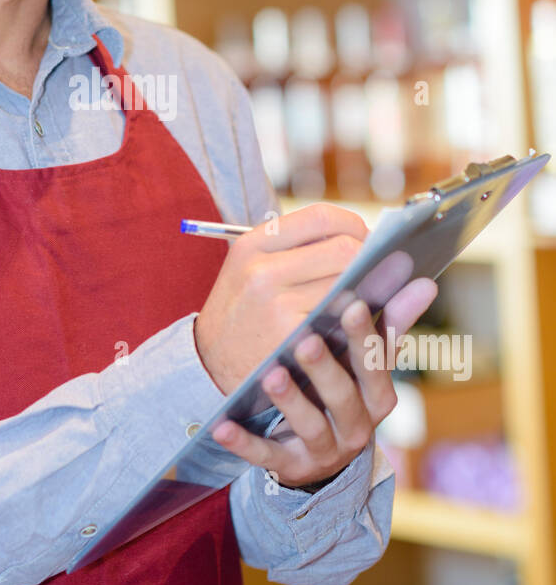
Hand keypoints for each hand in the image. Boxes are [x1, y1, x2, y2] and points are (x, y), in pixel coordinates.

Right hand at [194, 203, 370, 398]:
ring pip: (349, 285)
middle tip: (377, 272)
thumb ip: (305, 249)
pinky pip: (342, 319)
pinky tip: (355, 323)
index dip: (354, 226)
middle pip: (344, 249)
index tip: (366, 241)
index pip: (321, 217)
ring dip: (368, 290)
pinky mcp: (291, 338)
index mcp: (253, 244)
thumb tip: (373, 236)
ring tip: (368, 295)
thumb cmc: (243, 314)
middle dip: (369, 259)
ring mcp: (275, 305)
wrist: (207, 367)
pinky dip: (356, 320)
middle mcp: (261, 270)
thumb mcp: (255, 270)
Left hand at [209, 275, 437, 487]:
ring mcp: (324, 448)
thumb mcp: (367, 362)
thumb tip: (425, 282)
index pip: (375, 364)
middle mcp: (357, 425)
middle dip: (327, 369)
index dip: (364, 337)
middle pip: (344, 396)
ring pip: (311, 426)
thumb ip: (390, 323)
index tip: (352, 304)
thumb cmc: (343, 388)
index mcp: (377, 394)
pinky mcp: (291, 465)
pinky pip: (266, 455)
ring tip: (271, 375)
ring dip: (291, 402)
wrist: (319, 451)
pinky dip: (244, 442)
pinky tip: (221, 426)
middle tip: (306, 340)